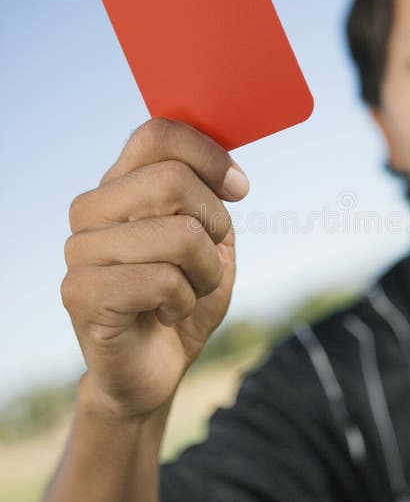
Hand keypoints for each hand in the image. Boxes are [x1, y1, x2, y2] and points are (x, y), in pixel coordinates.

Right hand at [61, 118, 248, 417]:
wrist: (158, 367)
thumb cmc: (183, 298)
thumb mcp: (210, 239)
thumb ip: (211, 197)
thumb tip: (230, 175)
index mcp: (120, 185)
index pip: (157, 134)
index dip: (210, 156)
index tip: (238, 190)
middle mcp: (91, 210)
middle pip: (173, 180)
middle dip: (214, 224)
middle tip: (208, 259)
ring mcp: (80, 250)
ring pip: (178, 235)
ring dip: (204, 273)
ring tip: (185, 292)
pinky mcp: (80, 293)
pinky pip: (163, 280)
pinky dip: (183, 302)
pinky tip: (165, 314)